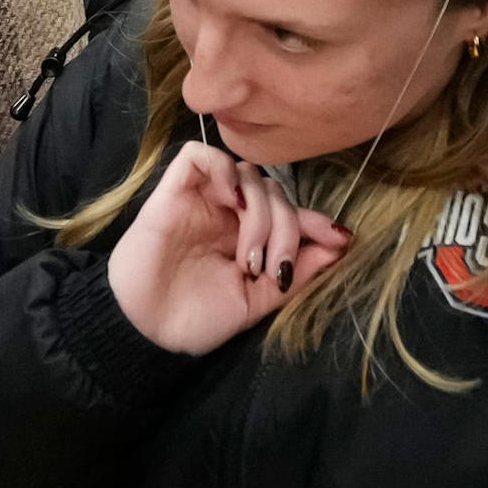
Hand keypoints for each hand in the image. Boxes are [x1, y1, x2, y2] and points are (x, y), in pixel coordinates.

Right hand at [106, 142, 353, 355]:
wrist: (148, 332)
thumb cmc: (197, 319)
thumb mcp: (257, 302)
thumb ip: (296, 274)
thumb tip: (339, 245)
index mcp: (248, 236)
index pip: (290, 211)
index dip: (315, 220)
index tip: (339, 239)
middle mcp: (228, 214)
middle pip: (275, 190)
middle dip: (286, 228)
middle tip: (269, 267)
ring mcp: (202, 200)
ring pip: (247, 172)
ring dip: (261, 210)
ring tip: (247, 254)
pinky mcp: (173, 192)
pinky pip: (200, 155)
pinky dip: (224, 171)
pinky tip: (230, 205)